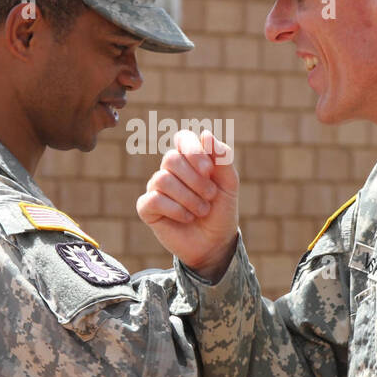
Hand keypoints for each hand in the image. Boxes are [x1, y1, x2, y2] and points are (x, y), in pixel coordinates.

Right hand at [136, 129, 238, 281]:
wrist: (215, 242)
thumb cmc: (221, 210)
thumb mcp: (229, 184)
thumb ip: (222, 158)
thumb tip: (205, 133)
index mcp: (189, 159)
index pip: (183, 139)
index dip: (193, 151)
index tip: (209, 170)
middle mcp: (169, 170)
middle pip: (170, 159)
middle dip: (195, 180)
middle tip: (210, 196)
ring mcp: (156, 188)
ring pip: (163, 180)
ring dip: (189, 198)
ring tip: (202, 210)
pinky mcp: (147, 208)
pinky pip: (154, 200)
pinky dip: (176, 210)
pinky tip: (187, 218)